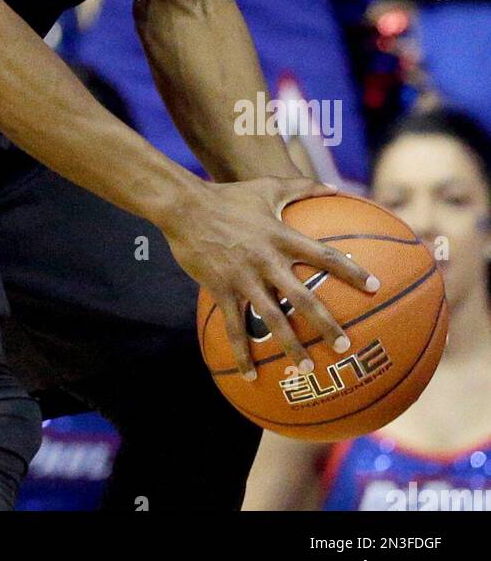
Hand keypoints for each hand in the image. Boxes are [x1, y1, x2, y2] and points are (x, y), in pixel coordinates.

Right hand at [164, 176, 379, 377]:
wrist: (185, 206)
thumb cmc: (228, 195)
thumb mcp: (267, 186)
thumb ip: (301, 186)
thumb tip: (335, 187)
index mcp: (281, 236)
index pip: (324, 255)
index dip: (350, 270)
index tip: (374, 288)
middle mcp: (266, 260)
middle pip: (302, 297)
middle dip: (325, 323)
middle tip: (345, 345)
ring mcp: (243, 277)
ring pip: (271, 318)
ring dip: (291, 345)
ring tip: (307, 368)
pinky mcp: (221, 288)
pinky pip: (234, 326)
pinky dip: (242, 352)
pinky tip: (250, 375)